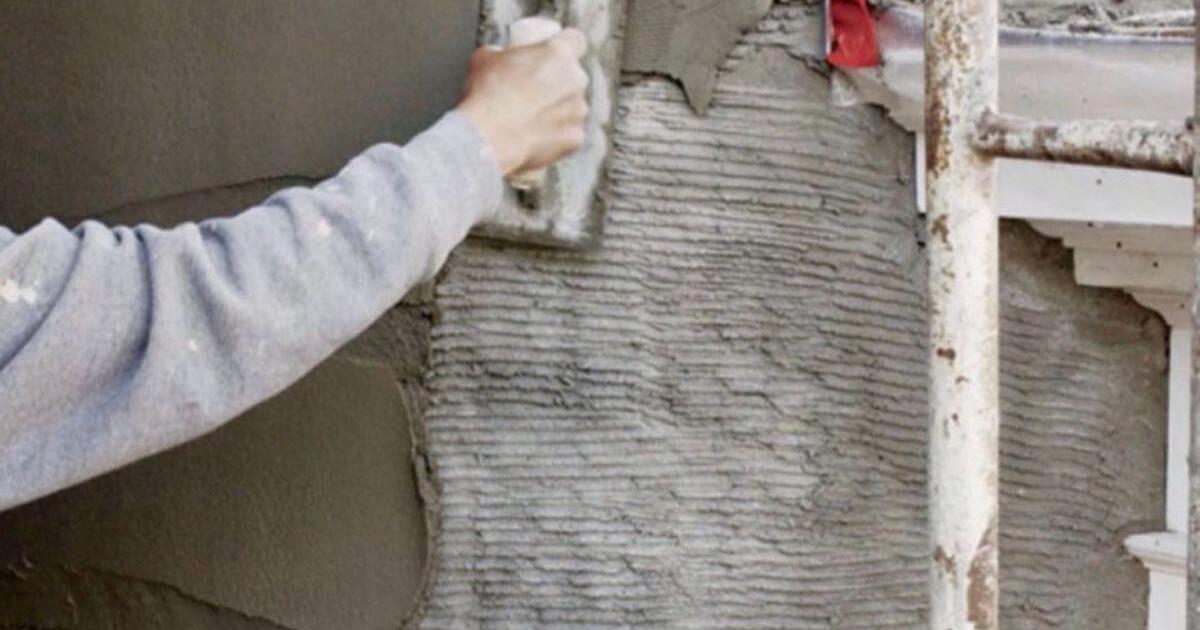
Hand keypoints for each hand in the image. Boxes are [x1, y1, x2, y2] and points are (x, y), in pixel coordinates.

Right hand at [456, 29, 589, 176]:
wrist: (488, 138)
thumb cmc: (486, 95)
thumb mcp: (485, 58)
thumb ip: (502, 53)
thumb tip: (501, 57)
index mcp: (559, 54)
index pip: (576, 40)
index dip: (565, 46)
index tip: (551, 55)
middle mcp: (577, 80)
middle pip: (573, 76)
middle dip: (558, 82)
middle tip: (533, 90)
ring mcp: (579, 110)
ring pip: (572, 106)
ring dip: (558, 110)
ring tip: (530, 118)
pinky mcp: (576, 137)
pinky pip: (568, 133)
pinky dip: (555, 136)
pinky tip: (534, 137)